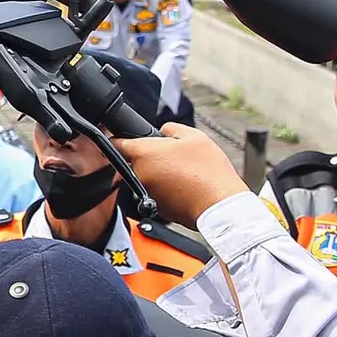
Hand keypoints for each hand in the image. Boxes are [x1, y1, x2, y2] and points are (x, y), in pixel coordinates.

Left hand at [114, 123, 246, 224]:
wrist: (218, 205)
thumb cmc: (208, 170)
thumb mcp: (194, 136)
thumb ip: (171, 129)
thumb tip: (163, 131)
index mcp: (144, 153)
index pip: (118, 144)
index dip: (119, 138)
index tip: (120, 137)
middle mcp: (140, 174)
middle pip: (136, 160)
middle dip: (151, 156)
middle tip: (174, 155)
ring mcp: (147, 193)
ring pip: (148, 176)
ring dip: (160, 172)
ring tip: (185, 171)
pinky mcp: (156, 207)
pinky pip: (157, 192)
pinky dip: (167, 188)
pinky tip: (186, 185)